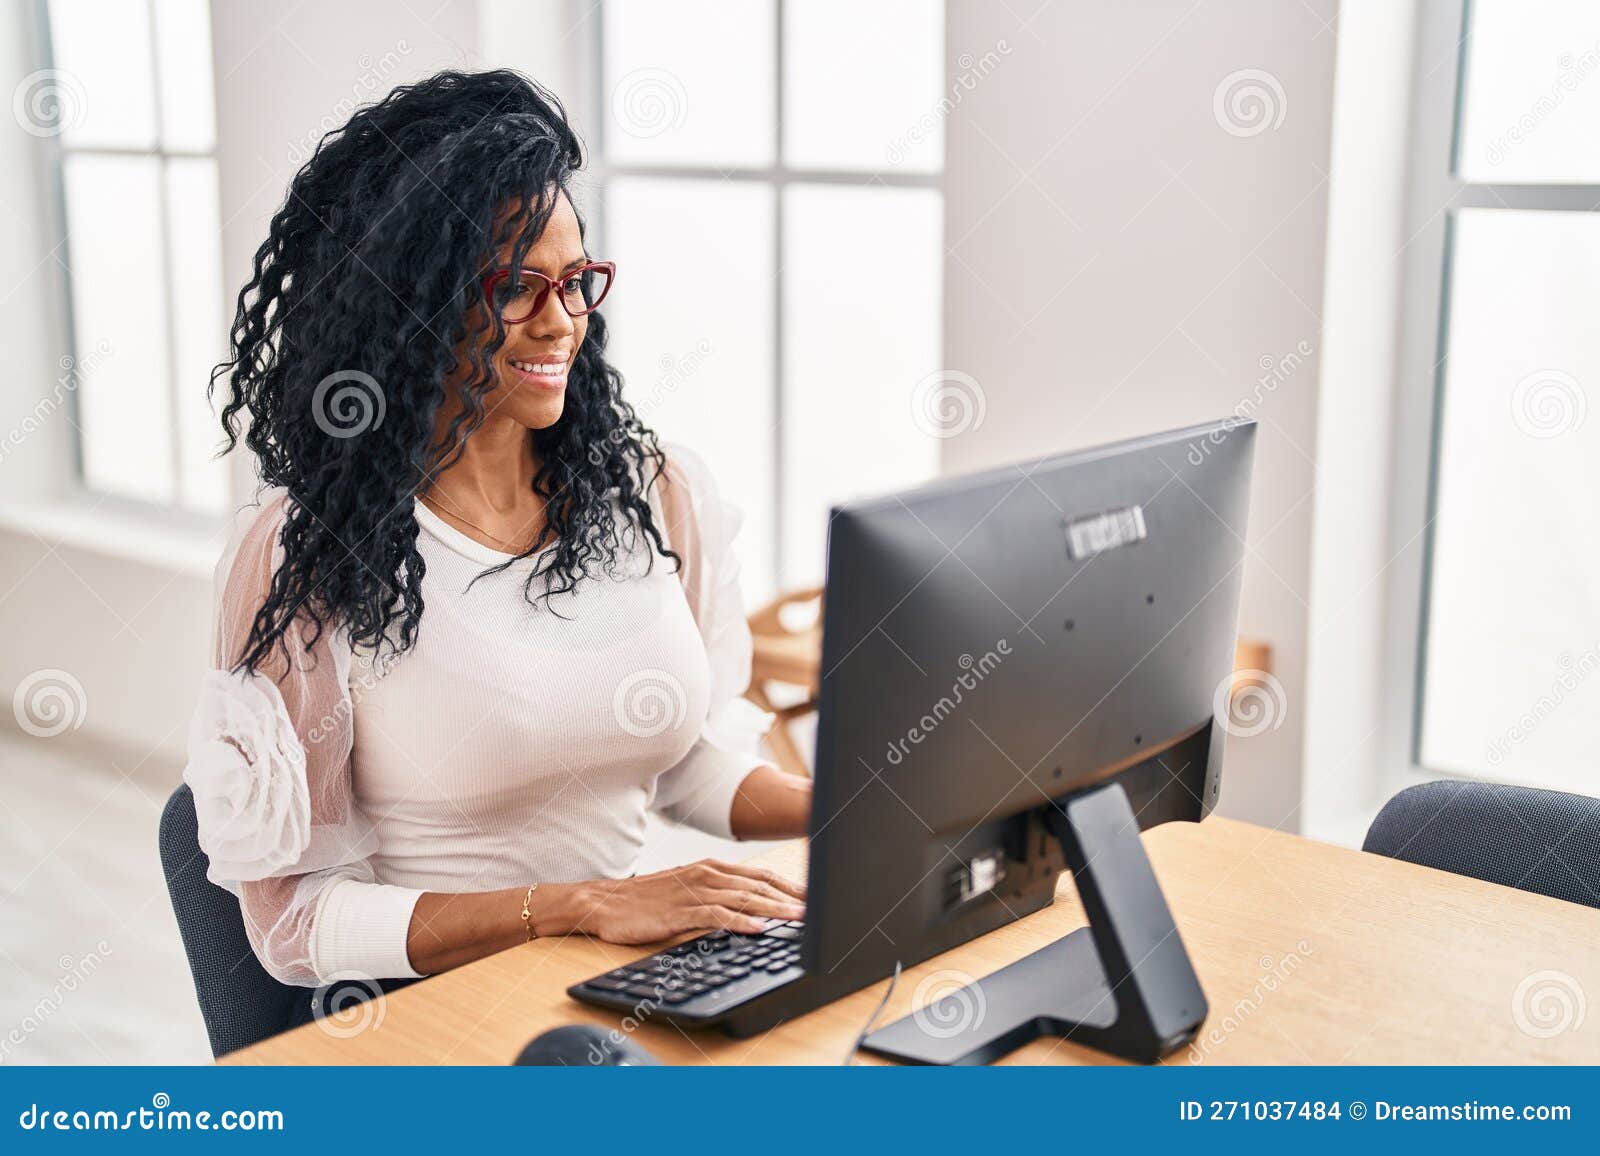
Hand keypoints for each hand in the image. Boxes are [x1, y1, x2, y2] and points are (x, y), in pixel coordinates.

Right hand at [581, 858, 805, 943]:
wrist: (604, 902)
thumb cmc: (645, 899)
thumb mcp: (686, 891)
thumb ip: (717, 895)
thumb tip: (751, 910)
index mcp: (710, 868)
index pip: (759, 875)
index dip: (788, 887)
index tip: (811, 900)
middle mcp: (706, 874)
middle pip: (757, 886)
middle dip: (789, 899)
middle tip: (815, 912)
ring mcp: (693, 891)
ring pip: (742, 899)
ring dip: (773, 910)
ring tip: (797, 920)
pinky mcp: (679, 911)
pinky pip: (715, 915)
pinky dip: (739, 922)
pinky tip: (757, 930)